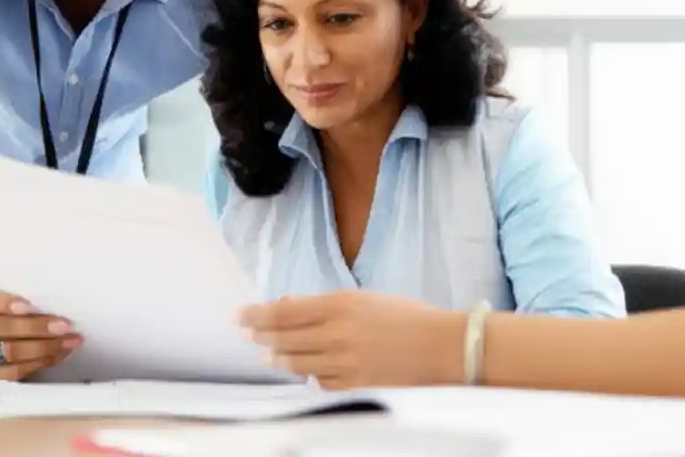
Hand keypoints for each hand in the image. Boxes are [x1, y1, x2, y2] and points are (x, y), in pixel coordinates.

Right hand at [0, 286, 81, 380]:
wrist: (8, 329)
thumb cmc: (18, 307)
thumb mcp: (19, 294)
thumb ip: (30, 296)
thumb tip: (58, 303)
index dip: (5, 303)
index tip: (30, 306)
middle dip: (35, 328)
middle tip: (64, 326)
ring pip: (8, 353)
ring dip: (43, 348)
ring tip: (68, 341)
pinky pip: (15, 371)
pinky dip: (40, 362)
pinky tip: (59, 353)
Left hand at [240, 291, 465, 389]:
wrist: (443, 347)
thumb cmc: (407, 317)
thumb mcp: (365, 298)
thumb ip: (325, 303)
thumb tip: (289, 305)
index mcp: (340, 304)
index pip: (284, 312)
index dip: (257, 314)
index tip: (241, 315)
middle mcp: (337, 334)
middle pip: (283, 338)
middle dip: (261, 336)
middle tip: (247, 335)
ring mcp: (344, 363)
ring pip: (296, 363)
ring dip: (280, 357)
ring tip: (270, 354)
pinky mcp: (353, 385)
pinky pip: (319, 382)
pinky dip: (310, 375)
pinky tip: (307, 370)